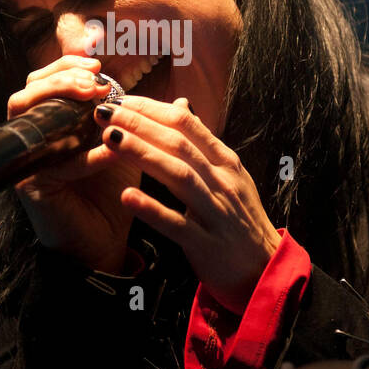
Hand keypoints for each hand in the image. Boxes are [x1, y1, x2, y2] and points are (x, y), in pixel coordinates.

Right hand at [6, 55, 143, 273]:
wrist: (105, 241)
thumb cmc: (113, 192)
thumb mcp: (132, 150)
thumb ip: (148, 125)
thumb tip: (183, 98)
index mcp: (52, 122)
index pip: (45, 78)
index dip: (69, 65)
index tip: (100, 65)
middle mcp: (33, 138)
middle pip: (28, 89)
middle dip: (62, 78)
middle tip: (96, 83)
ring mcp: (27, 161)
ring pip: (25, 114)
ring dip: (61, 102)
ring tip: (96, 104)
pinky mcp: (32, 187)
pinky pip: (51, 162)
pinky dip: (82, 154)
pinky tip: (110, 152)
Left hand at [93, 94, 281, 312]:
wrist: (264, 270)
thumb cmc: (240, 220)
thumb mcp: (229, 175)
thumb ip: (202, 142)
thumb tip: (180, 104)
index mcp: (225, 162)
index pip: (186, 124)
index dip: (152, 108)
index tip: (121, 99)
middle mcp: (222, 182)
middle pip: (178, 144)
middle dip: (139, 124)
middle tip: (104, 110)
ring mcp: (216, 212)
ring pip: (178, 176)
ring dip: (143, 154)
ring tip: (110, 139)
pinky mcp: (206, 244)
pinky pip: (177, 224)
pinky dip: (152, 209)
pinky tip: (126, 196)